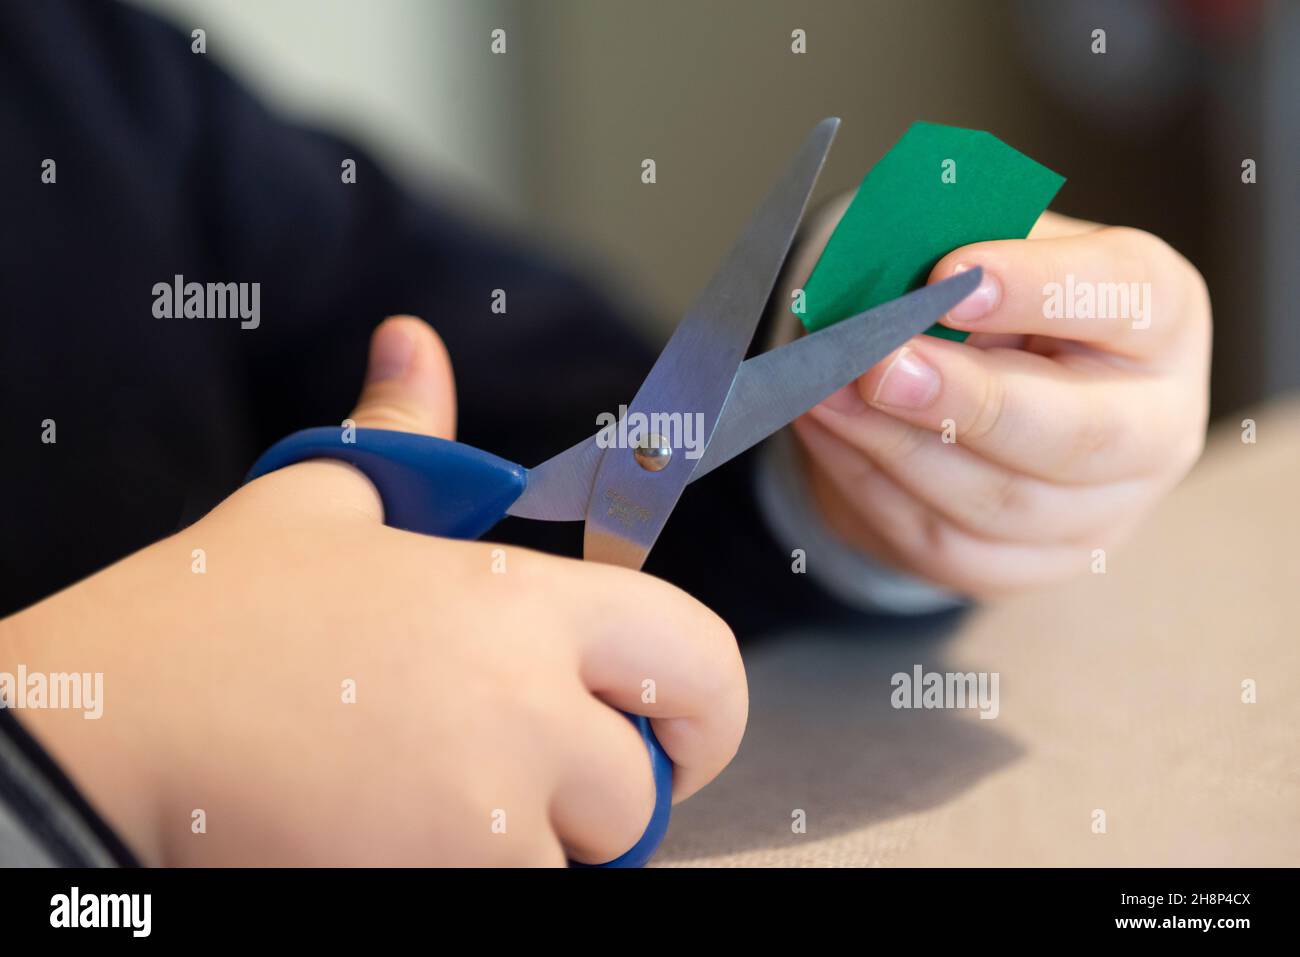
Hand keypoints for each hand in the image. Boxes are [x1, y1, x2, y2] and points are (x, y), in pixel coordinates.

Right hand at [0, 316, 745, 864]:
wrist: (106, 735)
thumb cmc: (218, 619)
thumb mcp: (318, 506)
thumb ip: (403, 435)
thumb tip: (413, 340)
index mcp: (519, 603)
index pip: (699, 656)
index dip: (704, 707)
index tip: (673, 736)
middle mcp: (529, 705)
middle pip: (643, 786)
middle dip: (604, 798)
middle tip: (525, 784)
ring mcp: (493, 810)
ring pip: (579, 860)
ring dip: (526, 847)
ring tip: (418, 802)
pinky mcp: (450, 884)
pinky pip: (517, 896)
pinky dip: (472, 879)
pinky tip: (386, 844)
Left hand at [783, 203, 1210, 597]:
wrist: (976, 393)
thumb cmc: (992, 308)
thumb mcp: (987, 255)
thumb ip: (954, 250)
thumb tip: (885, 267)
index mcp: (1161, 321)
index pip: (1126, 298)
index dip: (1039, 287)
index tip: (951, 274)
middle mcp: (1155, 425)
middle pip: (1078, 433)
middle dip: (966, 399)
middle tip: (880, 364)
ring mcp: (1102, 511)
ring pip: (1000, 502)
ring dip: (896, 446)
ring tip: (826, 393)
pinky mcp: (1032, 564)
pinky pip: (946, 541)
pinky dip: (872, 484)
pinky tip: (830, 433)